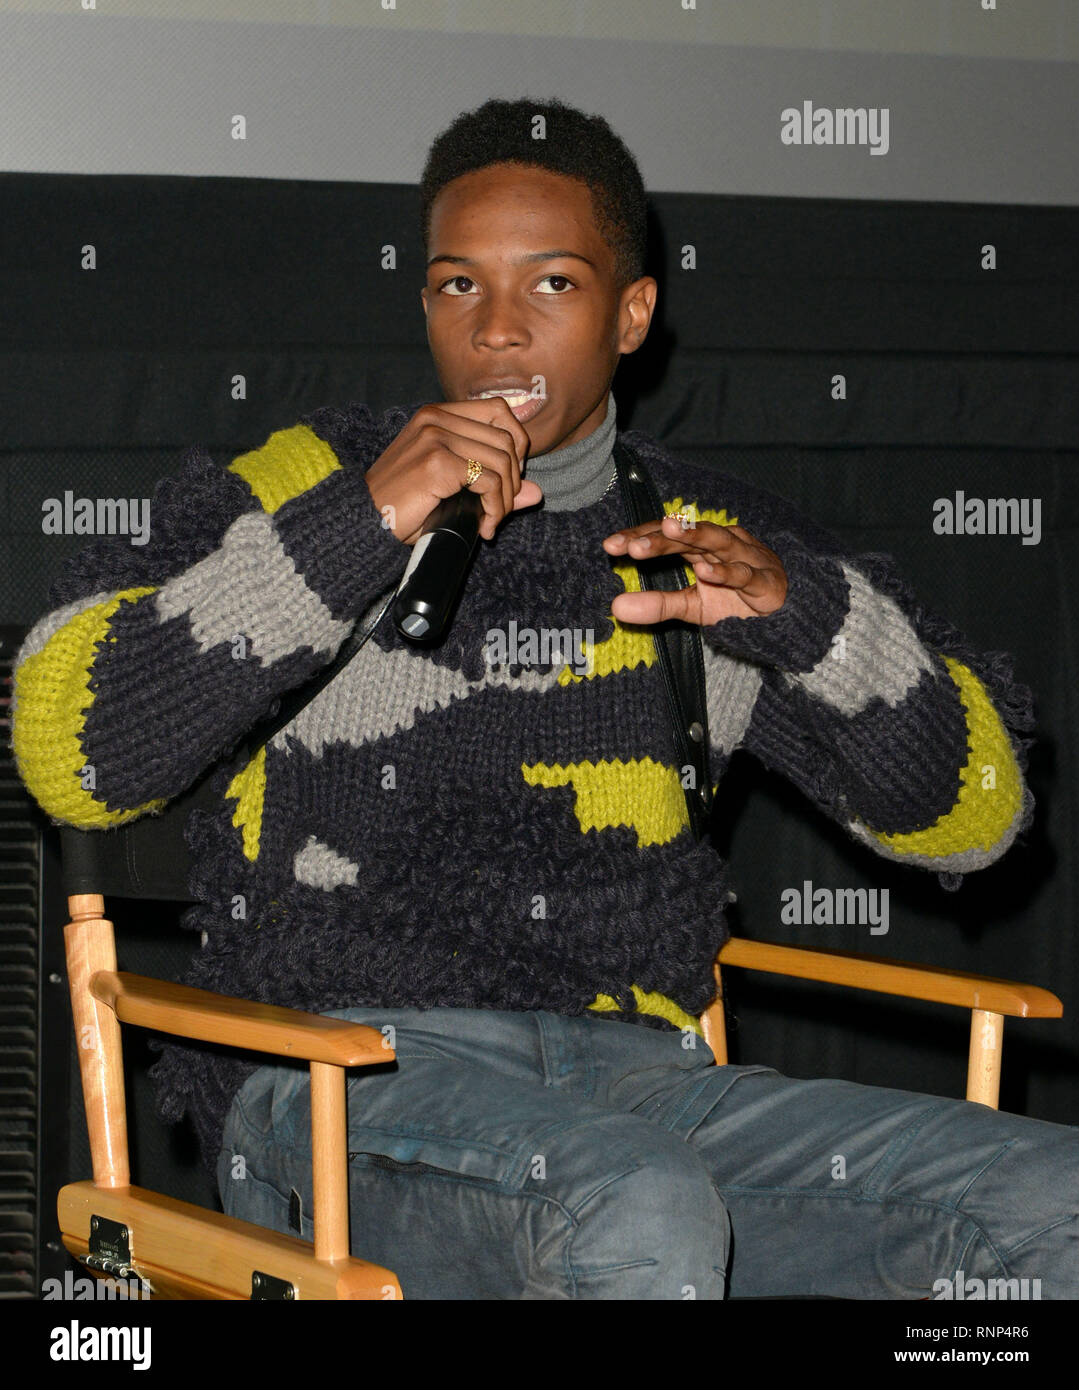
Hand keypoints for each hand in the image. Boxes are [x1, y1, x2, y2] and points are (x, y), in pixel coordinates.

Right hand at [365, 399, 543, 544]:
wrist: (364, 522)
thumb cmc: (403, 507)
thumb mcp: (452, 491)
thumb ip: (494, 486)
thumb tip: (536, 493)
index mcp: (437, 414)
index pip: (500, 411)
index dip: (517, 444)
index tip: (507, 479)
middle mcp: (436, 418)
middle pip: (507, 439)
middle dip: (513, 481)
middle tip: (498, 510)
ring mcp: (435, 437)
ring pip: (502, 462)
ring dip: (504, 500)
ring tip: (489, 522)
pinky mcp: (436, 463)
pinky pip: (489, 482)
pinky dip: (494, 509)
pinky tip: (483, 527)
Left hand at [602, 514, 787, 625]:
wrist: (785, 616)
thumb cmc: (735, 601)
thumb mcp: (692, 607)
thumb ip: (657, 605)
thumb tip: (616, 608)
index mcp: (701, 547)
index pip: (667, 536)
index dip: (640, 537)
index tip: (610, 546)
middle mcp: (722, 545)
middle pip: (688, 535)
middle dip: (660, 536)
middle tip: (633, 545)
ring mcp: (745, 559)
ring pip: (718, 542)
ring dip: (694, 535)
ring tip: (670, 530)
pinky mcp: (764, 582)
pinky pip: (744, 575)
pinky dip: (726, 572)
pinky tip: (705, 571)